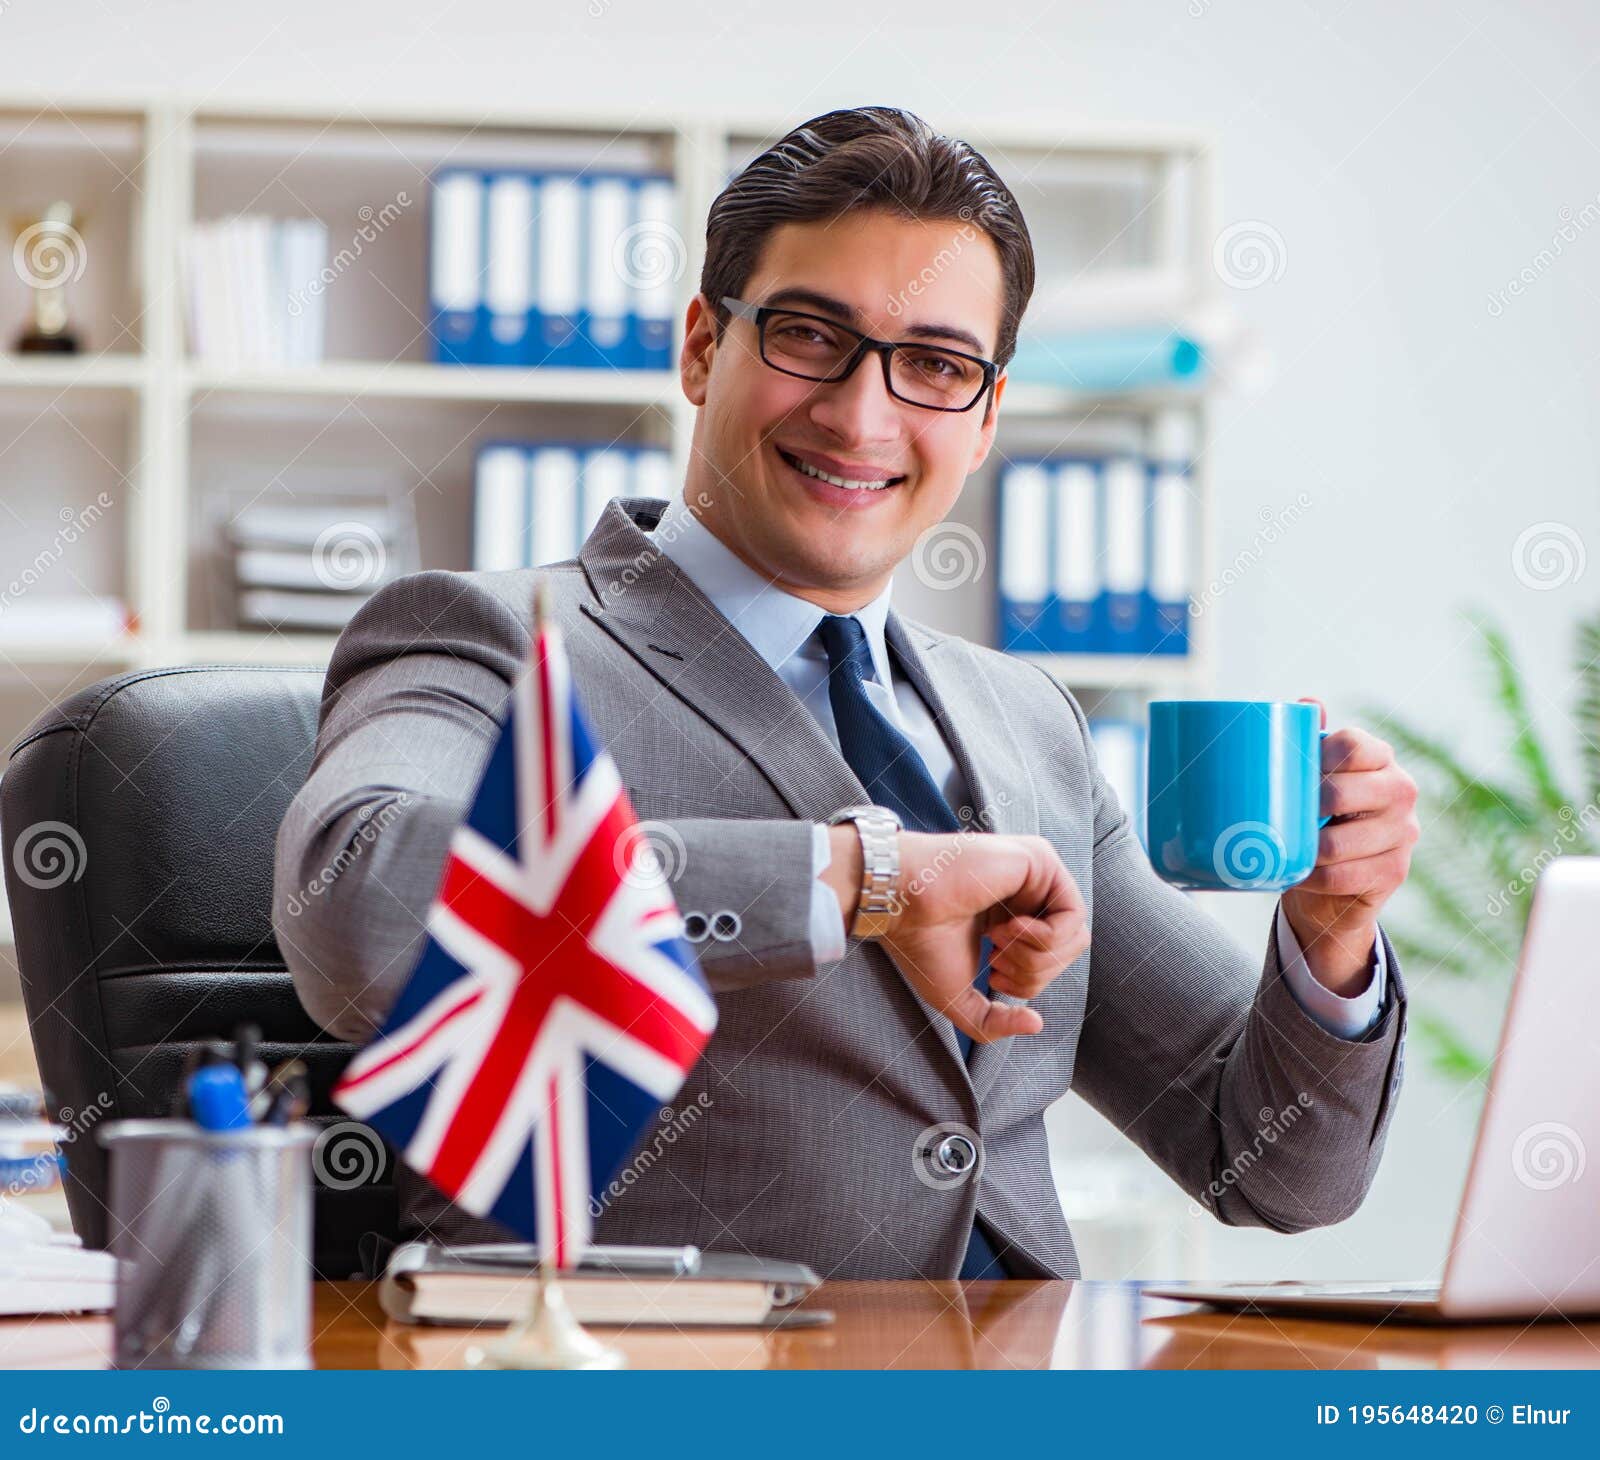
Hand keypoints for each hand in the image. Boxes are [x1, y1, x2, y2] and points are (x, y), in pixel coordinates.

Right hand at [828, 828, 1089, 1043]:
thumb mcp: (961, 998)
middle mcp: (1029, 893)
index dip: (1028, 983)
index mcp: (1013, 917)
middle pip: (1069, 951)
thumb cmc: (921, 943)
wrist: (901, 904)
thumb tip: (1036, 1023)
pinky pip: (1072, 916)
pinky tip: (1005, 929)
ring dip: (1034, 957)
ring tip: (996, 943)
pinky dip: (1042, 938)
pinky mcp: (1040, 860)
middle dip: (1033, 974)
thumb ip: (995, 1022)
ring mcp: (1036, 874)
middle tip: (994, 961)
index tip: (991, 973)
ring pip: (1076, 936)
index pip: (1052, 961)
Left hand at [1280, 698, 1419, 993]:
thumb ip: (1311, 740)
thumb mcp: (1314, 776)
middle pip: (1342, 792)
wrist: (1334, 877)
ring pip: (1338, 842)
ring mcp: (1404, 832)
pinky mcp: (1395, 871)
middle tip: (1281, 815)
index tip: (1293, 771)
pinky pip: (1342, 876)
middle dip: (1306, 807)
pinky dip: (1313, 878)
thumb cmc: (1319, 814)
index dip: (1317, 756)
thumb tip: (1307, 703)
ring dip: (1306, 850)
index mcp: (1380, 758)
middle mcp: (1400, 790)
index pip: (1352, 745)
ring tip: (1286, 849)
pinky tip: (1300, 873)